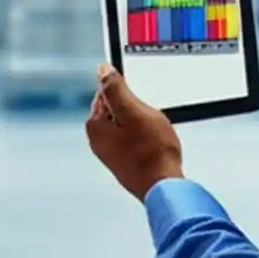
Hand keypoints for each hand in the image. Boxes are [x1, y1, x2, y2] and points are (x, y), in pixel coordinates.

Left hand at [86, 63, 183, 200]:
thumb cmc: (152, 152)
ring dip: (141, 123)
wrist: (163, 187)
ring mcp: (109, 152)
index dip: (128, 91)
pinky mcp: (123, 161)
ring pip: (126, 123)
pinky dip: (144, 137)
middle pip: (116, 107)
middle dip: (135, 108)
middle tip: (149, 119)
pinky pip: (132, 138)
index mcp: (95, 125)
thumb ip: (116, 89)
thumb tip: (102, 70)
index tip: (141, 101)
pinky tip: (154, 145)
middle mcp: (97, 140)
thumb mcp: (134, 111)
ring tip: (154, 133)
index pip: (106, 91)